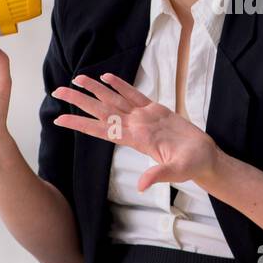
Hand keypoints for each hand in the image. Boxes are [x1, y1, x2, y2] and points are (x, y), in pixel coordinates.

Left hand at [51, 72, 220, 191]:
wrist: (204, 157)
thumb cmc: (191, 165)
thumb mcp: (176, 171)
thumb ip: (158, 175)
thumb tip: (142, 185)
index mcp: (136, 139)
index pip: (101, 129)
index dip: (80, 124)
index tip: (59, 120)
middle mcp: (134, 126)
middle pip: (101, 110)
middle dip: (79, 100)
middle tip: (58, 90)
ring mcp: (143, 117)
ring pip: (114, 99)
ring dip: (95, 89)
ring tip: (78, 78)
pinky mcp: (155, 110)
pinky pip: (134, 94)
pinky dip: (120, 85)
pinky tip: (108, 78)